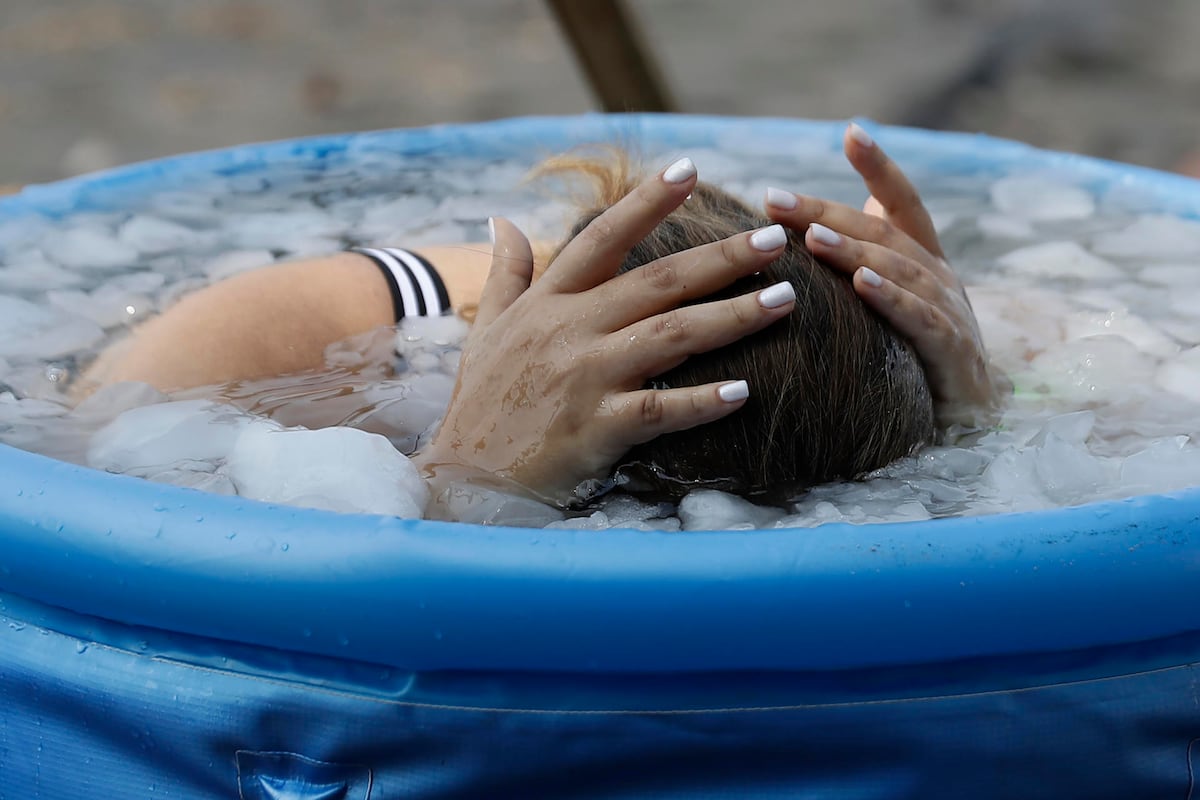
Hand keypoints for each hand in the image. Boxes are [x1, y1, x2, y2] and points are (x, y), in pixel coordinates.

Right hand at [413, 158, 796, 505]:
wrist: (466, 476)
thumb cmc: (482, 402)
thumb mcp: (485, 329)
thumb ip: (505, 272)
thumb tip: (501, 218)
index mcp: (547, 302)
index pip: (602, 238)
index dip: (646, 201)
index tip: (690, 168)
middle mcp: (569, 330)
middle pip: (656, 281)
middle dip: (720, 256)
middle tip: (775, 236)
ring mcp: (584, 377)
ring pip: (670, 336)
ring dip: (731, 316)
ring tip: (784, 299)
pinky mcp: (596, 427)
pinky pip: (658, 409)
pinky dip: (700, 401)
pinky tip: (743, 391)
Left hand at [763, 123, 1008, 427]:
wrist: (973, 419)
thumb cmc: (923, 352)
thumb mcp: (898, 302)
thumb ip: (873, 260)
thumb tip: (828, 219)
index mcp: (925, 259)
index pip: (902, 202)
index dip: (880, 167)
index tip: (851, 132)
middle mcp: (941, 276)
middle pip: (883, 233)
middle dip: (827, 213)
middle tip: (775, 198)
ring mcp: (952, 311)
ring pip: (900, 270)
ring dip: (853, 251)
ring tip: (811, 237)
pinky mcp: (953, 352)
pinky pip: (921, 321)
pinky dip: (892, 300)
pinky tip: (862, 286)